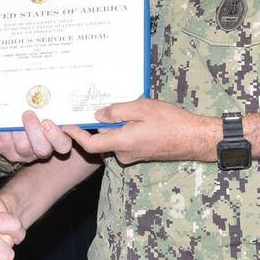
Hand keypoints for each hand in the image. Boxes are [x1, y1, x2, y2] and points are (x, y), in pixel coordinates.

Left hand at [0, 111, 72, 162]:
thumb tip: (51, 86)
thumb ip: (49, 104)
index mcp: (57, 139)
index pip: (63, 145)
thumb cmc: (34, 109)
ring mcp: (26, 154)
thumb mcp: (45, 107)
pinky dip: (4, 131)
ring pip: (23, 147)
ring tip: (15, 116)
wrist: (13, 117)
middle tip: (28, 114)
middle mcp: (43, 149)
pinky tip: (5, 122)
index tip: (47, 122)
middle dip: (34, 131)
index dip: (56, 136)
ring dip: (18, 130)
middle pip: (42, 149)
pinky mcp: (10, 153)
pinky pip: (6, 145)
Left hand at [62, 98, 219, 164]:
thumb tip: (98, 115)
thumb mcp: (142, 108)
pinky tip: (141, 117)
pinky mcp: (140, 153)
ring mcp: (133, 155)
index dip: (75, 135)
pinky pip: (126, 139)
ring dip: (118, 124)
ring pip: (115, 137)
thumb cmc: (171, 122)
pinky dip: (127, 128)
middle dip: (101, 122)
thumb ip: (117, 111)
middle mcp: (124, 153)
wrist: (194, 138)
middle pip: (102, 138)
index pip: (90, 145)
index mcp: (122, 142)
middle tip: (104, 104)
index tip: (66, 125)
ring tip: (130, 107)